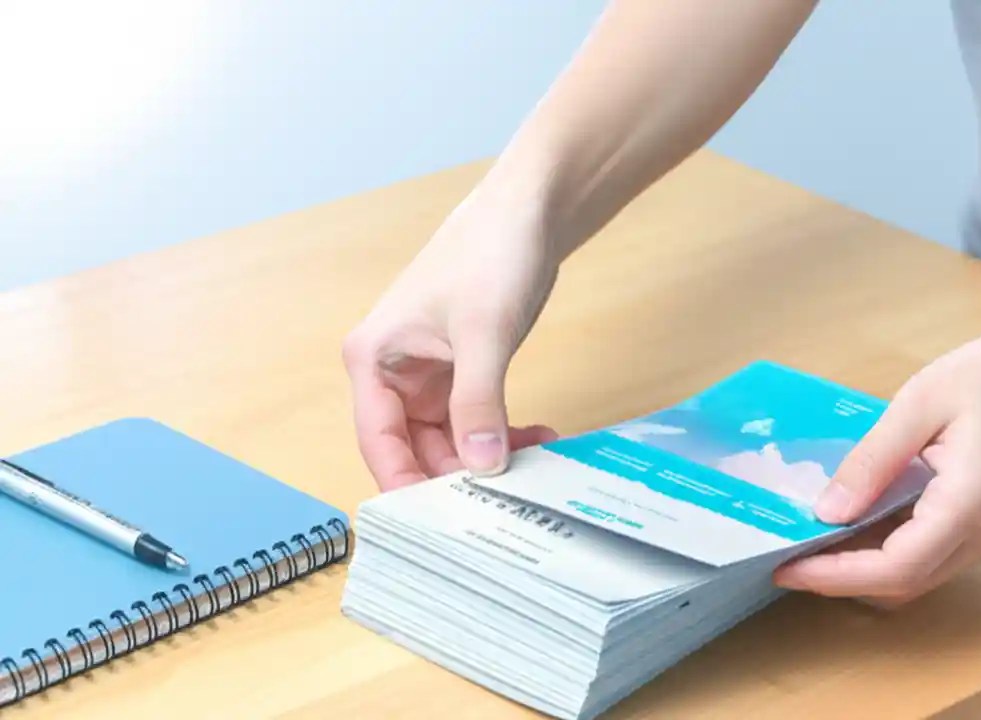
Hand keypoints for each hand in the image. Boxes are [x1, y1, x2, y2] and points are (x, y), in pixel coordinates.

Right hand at [342, 184, 559, 491]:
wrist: (530, 210)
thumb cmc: (491, 253)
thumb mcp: (484, 333)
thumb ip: (479, 402)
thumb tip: (479, 465)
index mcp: (373, 359)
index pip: (378, 443)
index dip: (407, 486)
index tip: (442, 521)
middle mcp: (392, 371)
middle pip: (414, 450)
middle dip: (458, 475)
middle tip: (504, 498)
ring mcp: (429, 373)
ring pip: (449, 440)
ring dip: (486, 457)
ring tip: (532, 465)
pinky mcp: (462, 369)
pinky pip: (475, 420)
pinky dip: (501, 434)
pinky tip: (537, 437)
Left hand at [774, 307, 980, 605]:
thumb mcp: (921, 402)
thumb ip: (873, 460)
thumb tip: (826, 511)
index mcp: (970, 503)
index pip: (895, 566)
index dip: (836, 575)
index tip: (786, 567)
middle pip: (904, 582)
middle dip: (841, 577)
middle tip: (786, 556)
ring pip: (917, 575)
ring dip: (863, 567)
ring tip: (810, 541)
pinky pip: (931, 555)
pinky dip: (888, 550)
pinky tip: (854, 524)